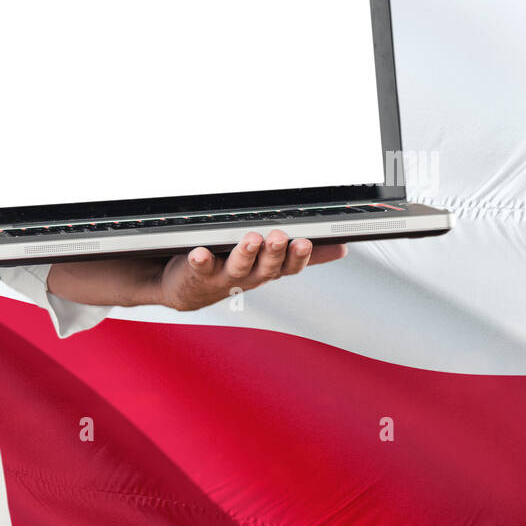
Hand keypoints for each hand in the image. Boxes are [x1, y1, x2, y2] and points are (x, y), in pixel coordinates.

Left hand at [45, 229, 346, 309]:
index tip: (305, 242)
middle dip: (274, 253)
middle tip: (280, 237)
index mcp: (265, 271)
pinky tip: (199, 251)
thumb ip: (301, 256)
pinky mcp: (194, 274)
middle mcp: (245, 277)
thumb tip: (342, 249)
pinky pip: (198, 267)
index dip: (298, 258)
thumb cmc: (227, 268)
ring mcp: (219, 278)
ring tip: (250, 239)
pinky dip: (199, 260)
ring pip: (236, 268)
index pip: (289, 267)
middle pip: (265, 268)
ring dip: (244, 255)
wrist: (182, 287)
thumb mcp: (267, 263)